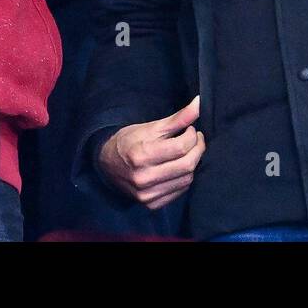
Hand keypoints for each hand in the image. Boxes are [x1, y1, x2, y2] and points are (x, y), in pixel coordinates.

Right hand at [98, 95, 204, 209]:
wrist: (107, 164)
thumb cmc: (129, 141)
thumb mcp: (151, 126)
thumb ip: (178, 118)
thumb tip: (200, 103)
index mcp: (141, 155)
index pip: (181, 147)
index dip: (192, 136)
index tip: (191, 129)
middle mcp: (144, 178)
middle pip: (187, 165)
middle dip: (198, 149)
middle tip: (195, 139)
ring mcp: (147, 194)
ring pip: (187, 179)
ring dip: (192, 163)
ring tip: (186, 152)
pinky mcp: (151, 204)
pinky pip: (180, 191)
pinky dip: (184, 177)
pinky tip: (178, 167)